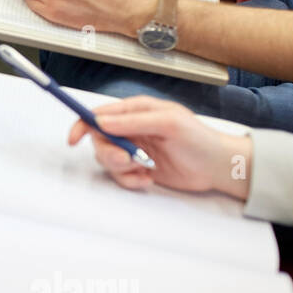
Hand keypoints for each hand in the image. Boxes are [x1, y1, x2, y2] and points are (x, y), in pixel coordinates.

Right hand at [66, 95, 252, 197]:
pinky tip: (149, 178)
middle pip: (99, 141)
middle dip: (109, 153)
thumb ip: (133, 122)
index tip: (74, 139)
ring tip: (144, 169)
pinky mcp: (139, 169)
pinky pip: (120, 177)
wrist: (217, 167)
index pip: (99, 114)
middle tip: (127, 160)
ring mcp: (134, 150)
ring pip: (108, 160)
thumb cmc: (198, 139)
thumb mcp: (168, 123)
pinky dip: (131, 181)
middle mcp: (131, 129)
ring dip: (122, 168)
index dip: (82, 125)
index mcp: (135, 111)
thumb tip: (101, 122)